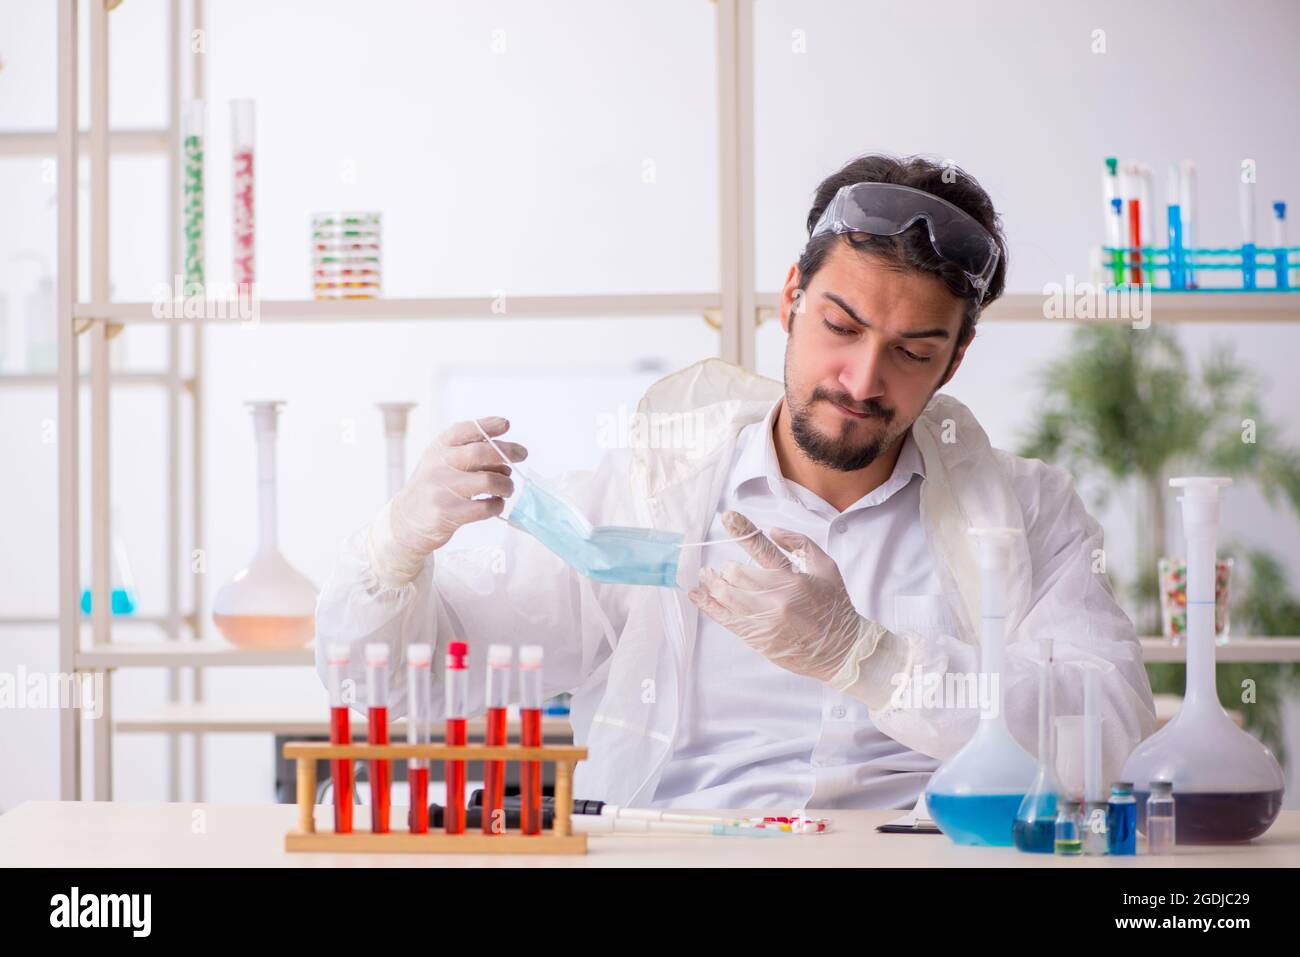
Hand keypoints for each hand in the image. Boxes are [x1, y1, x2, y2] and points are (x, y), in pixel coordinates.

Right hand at [388, 416, 527, 557]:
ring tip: (508, 488)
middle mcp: (439, 465)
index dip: (488, 425)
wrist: (406, 520)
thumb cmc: (433, 488)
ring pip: (488, 480)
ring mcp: (442, 489)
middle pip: (480, 453)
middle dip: (507, 452)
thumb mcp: (441, 463)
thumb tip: (507, 453)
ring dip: (506, 484)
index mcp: (438, 449)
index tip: (506, 425)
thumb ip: (467, 453)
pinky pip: (485, 507)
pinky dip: (497, 505)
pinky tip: (496, 504)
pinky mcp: (448, 513)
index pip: (464, 430)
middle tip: (522, 455)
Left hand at [687, 511, 867, 681]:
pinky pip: (724, 618)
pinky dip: (706, 604)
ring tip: (706, 577)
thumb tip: (772, 530)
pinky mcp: (756, 637)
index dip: (741, 530)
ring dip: (711, 583)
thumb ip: (801, 544)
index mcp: (794, 578)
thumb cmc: (835, 607)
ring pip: (725, 595)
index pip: (761, 548)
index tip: (728, 517)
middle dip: (726, 568)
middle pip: (735, 574)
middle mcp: (777, 598)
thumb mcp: (827, 568)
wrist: (842, 651)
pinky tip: (696, 594)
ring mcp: (764, 619)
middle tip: (723, 568)